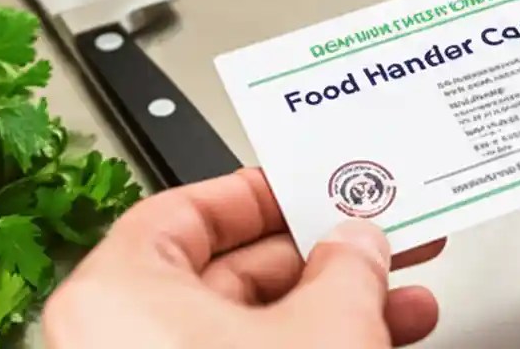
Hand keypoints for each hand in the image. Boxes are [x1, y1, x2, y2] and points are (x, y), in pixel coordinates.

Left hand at [43, 169, 443, 348]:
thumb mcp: (323, 333)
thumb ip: (347, 268)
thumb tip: (358, 242)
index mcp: (117, 296)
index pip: (187, 210)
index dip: (260, 194)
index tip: (311, 186)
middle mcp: (119, 343)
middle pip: (228, 275)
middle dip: (320, 259)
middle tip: (375, 239)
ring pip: (250, 334)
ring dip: (334, 311)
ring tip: (402, 296)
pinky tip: (379, 342)